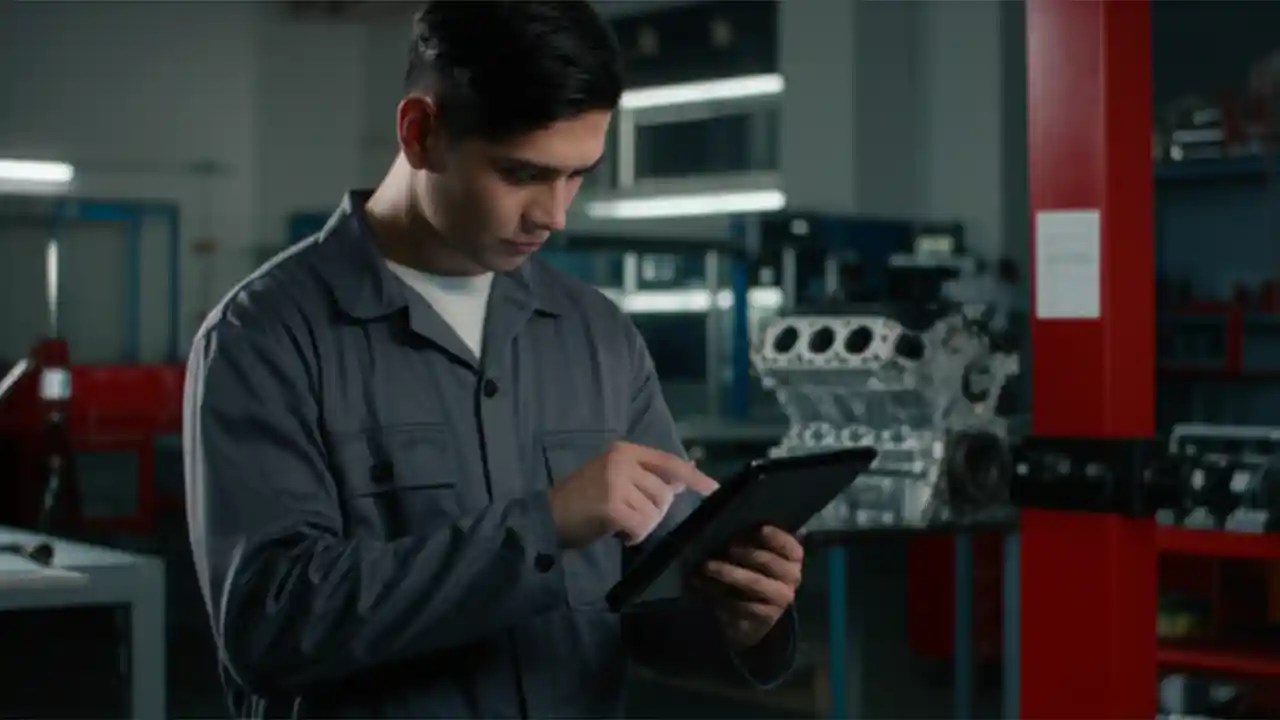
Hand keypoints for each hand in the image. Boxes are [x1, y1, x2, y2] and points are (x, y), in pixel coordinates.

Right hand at [546, 441, 718, 548]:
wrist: (546, 517)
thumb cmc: (582, 500)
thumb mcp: (615, 478)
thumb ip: (646, 476)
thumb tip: (686, 476)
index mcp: (624, 450)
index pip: (668, 461)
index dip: (693, 476)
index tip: (713, 489)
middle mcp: (622, 460)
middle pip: (664, 492)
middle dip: (653, 510)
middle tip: (628, 515)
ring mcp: (616, 481)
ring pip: (655, 511)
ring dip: (642, 524)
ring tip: (618, 522)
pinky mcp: (612, 505)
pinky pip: (642, 526)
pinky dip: (633, 535)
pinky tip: (616, 532)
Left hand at [690, 525, 803, 650]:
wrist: (748, 613)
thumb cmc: (749, 571)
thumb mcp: (751, 552)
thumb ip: (749, 538)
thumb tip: (734, 524)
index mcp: (792, 556)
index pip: (789, 544)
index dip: (776, 536)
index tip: (759, 529)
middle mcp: (792, 576)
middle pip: (768, 561)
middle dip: (745, 553)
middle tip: (725, 548)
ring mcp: (781, 598)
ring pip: (754, 582)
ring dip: (729, 573)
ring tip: (707, 566)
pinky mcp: (766, 616)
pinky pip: (743, 604)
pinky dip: (721, 594)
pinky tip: (704, 585)